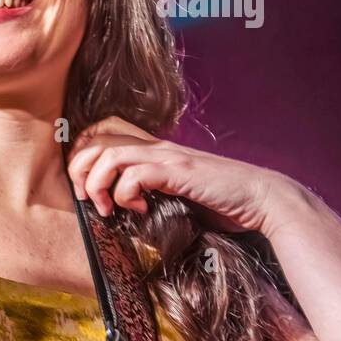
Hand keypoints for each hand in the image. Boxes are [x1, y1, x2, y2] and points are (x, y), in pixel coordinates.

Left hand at [66, 116, 288, 233]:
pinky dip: (127, 195)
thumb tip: (117, 205)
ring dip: (97, 185)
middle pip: (95, 139)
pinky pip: (135, 174)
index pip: (102, 130)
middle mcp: (156, 146)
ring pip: (108, 155)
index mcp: (153, 148)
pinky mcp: (179, 172)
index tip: (85, 186)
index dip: (82, 153)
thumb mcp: (174, 191)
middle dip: (79, 170)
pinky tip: (141, 209)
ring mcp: (168, 157)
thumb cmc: (219, 201)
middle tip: (89, 199)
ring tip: (108, 207)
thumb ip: (149, 189)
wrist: (261, 199)